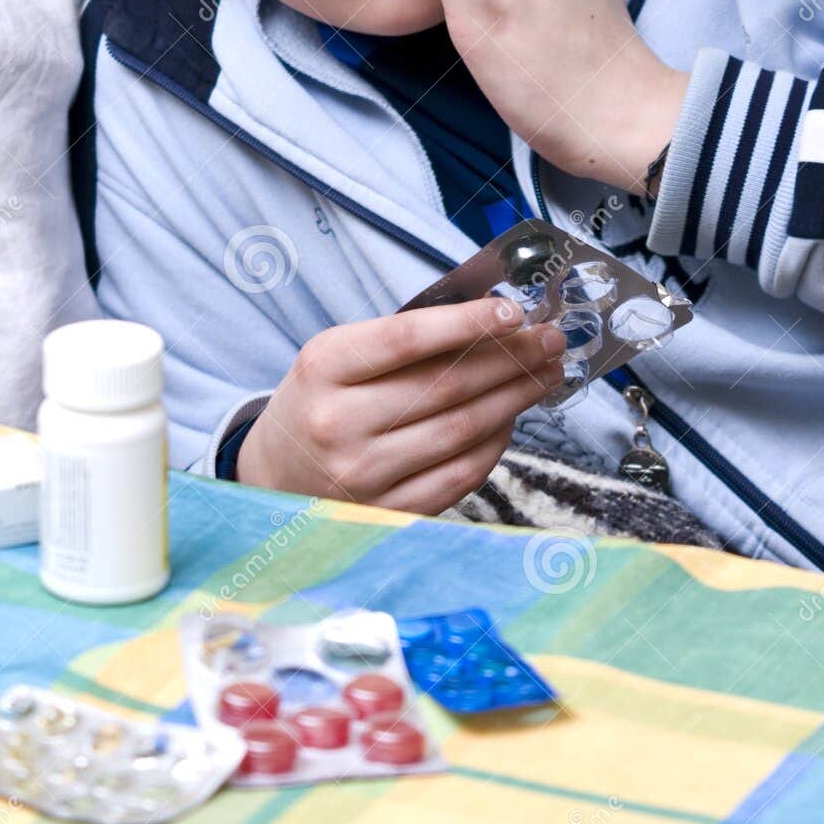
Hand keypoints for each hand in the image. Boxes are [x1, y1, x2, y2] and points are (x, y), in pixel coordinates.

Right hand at [234, 293, 567, 511]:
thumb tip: (493, 322)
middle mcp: (339, 423)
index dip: (467, 323)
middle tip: (551, 340)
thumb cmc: (319, 402)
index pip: (407, 338)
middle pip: (446, 386)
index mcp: (323, 368)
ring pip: (462, 430)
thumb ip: (402, 341)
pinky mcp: (387, 512)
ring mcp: (363, 475)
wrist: (273, 476)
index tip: (514, 311)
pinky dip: (495, 443)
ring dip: (514, 399)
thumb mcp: (337, 357)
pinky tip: (512, 419)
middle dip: (511, 359)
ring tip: (544, 375)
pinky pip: (460, 474)